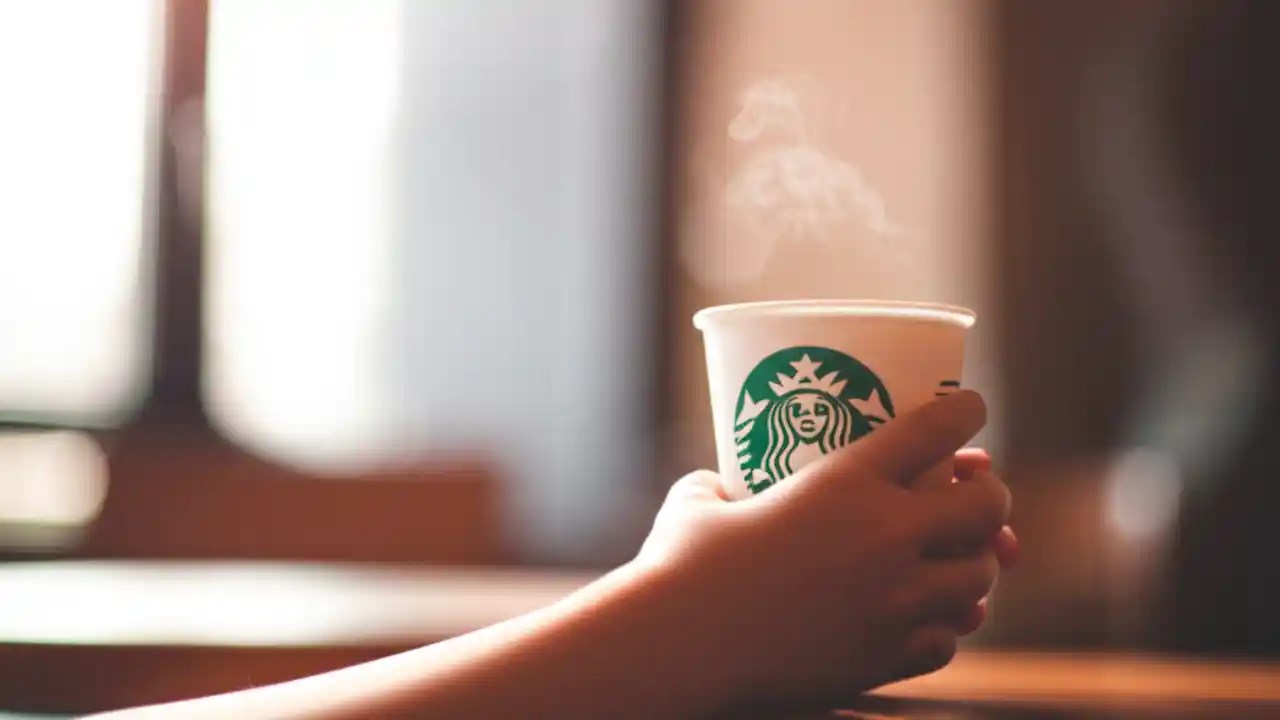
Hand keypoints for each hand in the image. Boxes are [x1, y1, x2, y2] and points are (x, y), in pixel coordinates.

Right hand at [635, 391, 1009, 707]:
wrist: (683, 649)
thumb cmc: (681, 567)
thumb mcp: (699, 502)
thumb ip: (722, 485)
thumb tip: (717, 487)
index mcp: (845, 481)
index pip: (936, 429)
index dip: (965, 411)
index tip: (971, 408)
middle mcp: (885, 535)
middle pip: (986, 506)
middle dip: (990, 499)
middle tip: (975, 500)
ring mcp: (894, 600)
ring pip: (979, 577)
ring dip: (973, 565)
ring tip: (953, 564)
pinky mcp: (887, 656)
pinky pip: (946, 639)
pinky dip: (940, 627)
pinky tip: (920, 620)